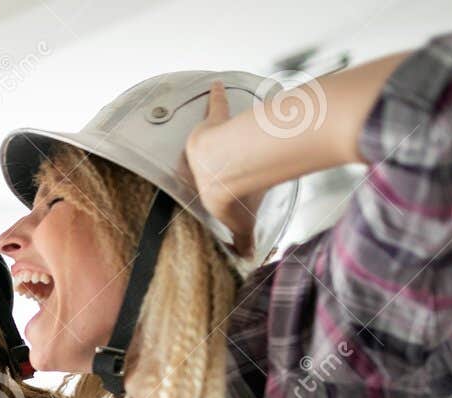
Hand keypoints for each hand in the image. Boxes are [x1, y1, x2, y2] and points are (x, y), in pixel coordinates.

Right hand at [182, 82, 264, 258]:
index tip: (221, 188)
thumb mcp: (240, 224)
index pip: (212, 192)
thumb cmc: (228, 198)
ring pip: (216, 135)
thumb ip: (244, 239)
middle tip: (221, 154)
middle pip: (210, 162)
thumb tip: (248, 258)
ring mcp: (210, 144)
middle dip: (214, 158)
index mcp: (208, 189)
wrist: (223, 175)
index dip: (219, 192)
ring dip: (219, 128)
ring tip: (221, 118)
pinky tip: (217, 84)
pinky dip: (216, 96)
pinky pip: (215, 106)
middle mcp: (202, 166)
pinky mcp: (214, 124)